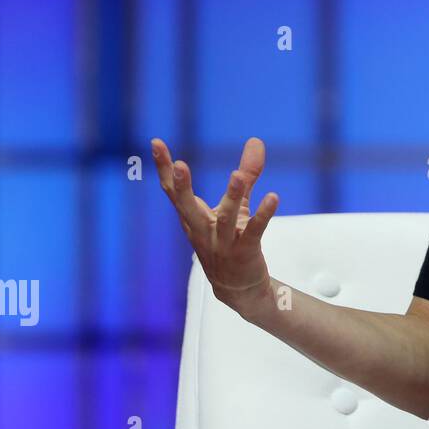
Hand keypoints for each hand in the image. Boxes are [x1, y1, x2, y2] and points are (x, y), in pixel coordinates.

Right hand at [151, 136, 278, 316]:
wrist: (239, 288)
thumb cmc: (231, 240)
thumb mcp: (236, 205)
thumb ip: (247, 172)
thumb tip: (256, 140)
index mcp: (194, 218)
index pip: (174, 192)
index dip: (164, 168)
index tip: (156, 142)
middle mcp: (203, 230)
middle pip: (187, 207)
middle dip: (181, 187)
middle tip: (179, 165)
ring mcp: (223, 243)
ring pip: (226, 218)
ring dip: (232, 197)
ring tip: (237, 175)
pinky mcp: (245, 252)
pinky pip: (254, 232)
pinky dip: (263, 215)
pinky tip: (273, 197)